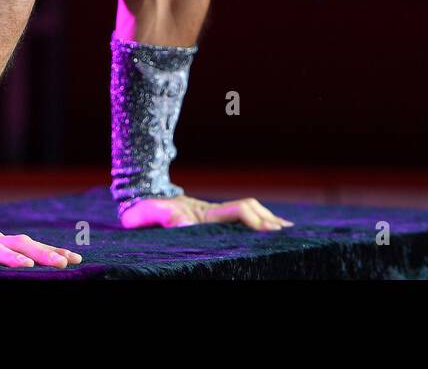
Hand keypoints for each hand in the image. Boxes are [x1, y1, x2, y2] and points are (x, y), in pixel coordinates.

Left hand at [119, 194, 293, 230]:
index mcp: (202, 213)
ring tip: (286, 229)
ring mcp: (212, 214)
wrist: (140, 196)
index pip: (237, 212)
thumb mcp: (149, 212)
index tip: (269, 228)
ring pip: (246, 211)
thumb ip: (163, 215)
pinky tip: (267, 228)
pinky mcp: (210, 218)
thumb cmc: (142, 209)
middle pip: (247, 209)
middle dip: (267, 218)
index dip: (253, 219)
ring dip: (265, 218)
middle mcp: (211, 212)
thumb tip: (183, 221)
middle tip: (287, 231)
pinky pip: (238, 218)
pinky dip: (255, 221)